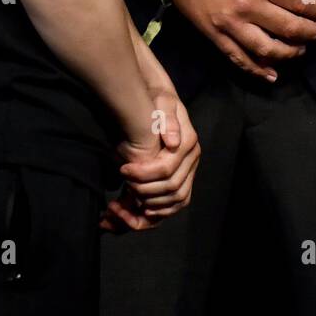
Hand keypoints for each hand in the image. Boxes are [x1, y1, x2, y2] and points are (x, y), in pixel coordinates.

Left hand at [101, 93, 200, 232]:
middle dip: (143, 190)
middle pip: (172, 188)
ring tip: (125, 201)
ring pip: (175, 201)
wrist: (160, 106)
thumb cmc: (158, 103)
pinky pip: (174, 205)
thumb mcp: (161, 103)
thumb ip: (166, 120)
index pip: (167, 169)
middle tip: (123, 183)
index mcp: (188, 144)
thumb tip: (172, 143)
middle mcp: (192, 161)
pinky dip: (156, 213)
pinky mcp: (182, 181)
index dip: (144, 174)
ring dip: (150, 205)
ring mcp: (188, 172)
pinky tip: (138, 211)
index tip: (123, 169)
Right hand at [165, 0, 315, 81]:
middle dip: (311, 33)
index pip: (301, 2)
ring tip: (301, 49)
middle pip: (290, 28)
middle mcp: (247, 4)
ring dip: (290, 53)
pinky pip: (240, 59)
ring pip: (268, 50)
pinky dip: (258, 70)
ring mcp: (230, 24)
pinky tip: (272, 74)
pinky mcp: (216, 36)